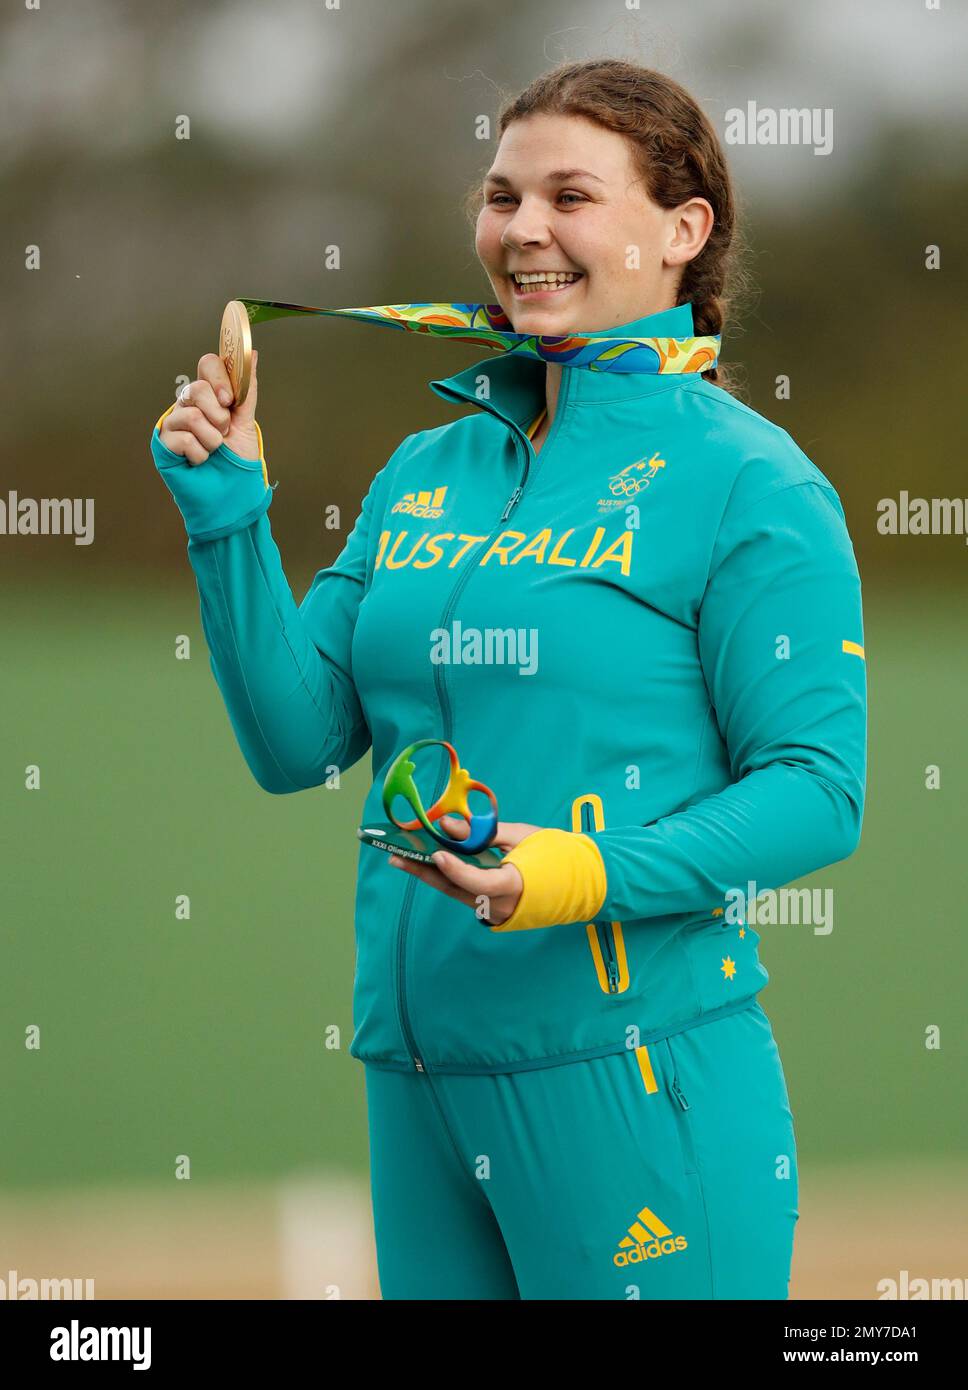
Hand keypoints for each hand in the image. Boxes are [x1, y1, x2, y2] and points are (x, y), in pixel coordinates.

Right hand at [159, 348, 260, 464]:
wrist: (231, 491)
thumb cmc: (236, 458)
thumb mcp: (246, 422)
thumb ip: (246, 390)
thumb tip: (253, 354)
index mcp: (207, 395)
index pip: (208, 364)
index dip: (219, 379)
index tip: (230, 402)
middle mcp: (187, 403)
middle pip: (197, 388)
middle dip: (218, 416)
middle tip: (222, 432)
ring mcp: (173, 422)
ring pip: (192, 416)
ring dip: (212, 440)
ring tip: (212, 450)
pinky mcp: (163, 443)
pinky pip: (185, 440)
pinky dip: (200, 454)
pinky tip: (199, 461)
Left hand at [387, 815, 542, 925]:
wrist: (579, 883)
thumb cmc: (554, 854)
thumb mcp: (521, 836)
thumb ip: (483, 832)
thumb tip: (446, 826)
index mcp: (516, 885)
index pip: (480, 882)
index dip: (457, 869)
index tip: (437, 853)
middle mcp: (502, 905)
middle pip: (456, 889)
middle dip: (424, 871)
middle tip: (396, 856)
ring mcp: (496, 911)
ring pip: (456, 892)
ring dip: (429, 874)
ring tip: (402, 858)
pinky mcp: (492, 909)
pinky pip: (464, 893)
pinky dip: (446, 877)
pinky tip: (428, 864)